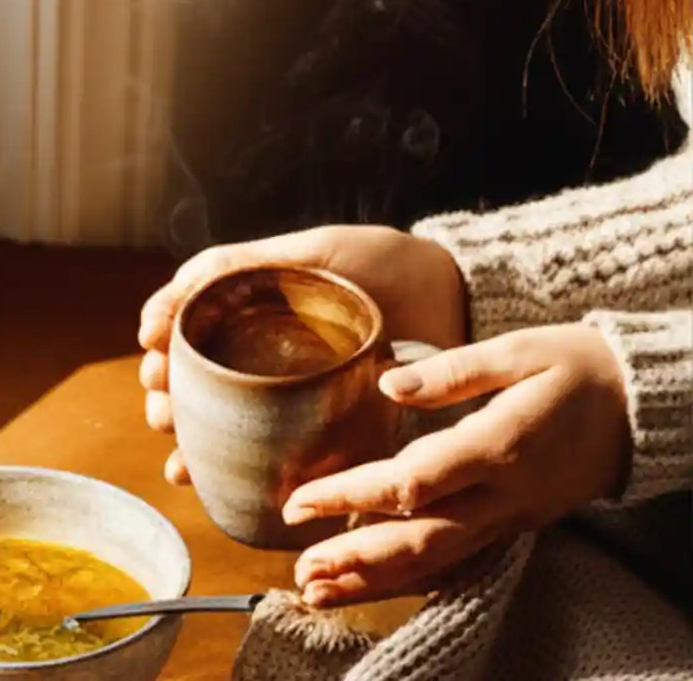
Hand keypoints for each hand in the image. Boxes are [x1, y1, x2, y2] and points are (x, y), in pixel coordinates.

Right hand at [138, 225, 466, 482]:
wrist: (457, 299)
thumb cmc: (382, 264)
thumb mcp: (310, 252)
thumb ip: (239, 265)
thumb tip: (166, 305)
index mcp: (253, 314)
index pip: (187, 331)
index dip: (159, 343)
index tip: (152, 350)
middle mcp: (264, 359)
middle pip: (194, 384)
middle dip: (165, 398)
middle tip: (162, 403)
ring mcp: (290, 399)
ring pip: (218, 426)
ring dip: (185, 442)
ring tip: (177, 452)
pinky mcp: (322, 434)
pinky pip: (265, 459)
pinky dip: (222, 474)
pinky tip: (196, 480)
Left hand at [283, 324, 630, 606]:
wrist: (644, 406)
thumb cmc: (579, 367)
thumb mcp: (517, 351)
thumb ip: (450, 372)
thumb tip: (388, 384)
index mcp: (498, 447)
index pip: (411, 484)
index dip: (351, 496)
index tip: (300, 501)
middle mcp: (503, 495)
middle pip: (420, 541)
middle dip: (355, 559)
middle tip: (301, 571)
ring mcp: (511, 517)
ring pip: (437, 563)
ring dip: (375, 581)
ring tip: (319, 592)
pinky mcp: (515, 524)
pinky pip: (459, 563)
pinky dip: (414, 581)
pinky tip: (372, 588)